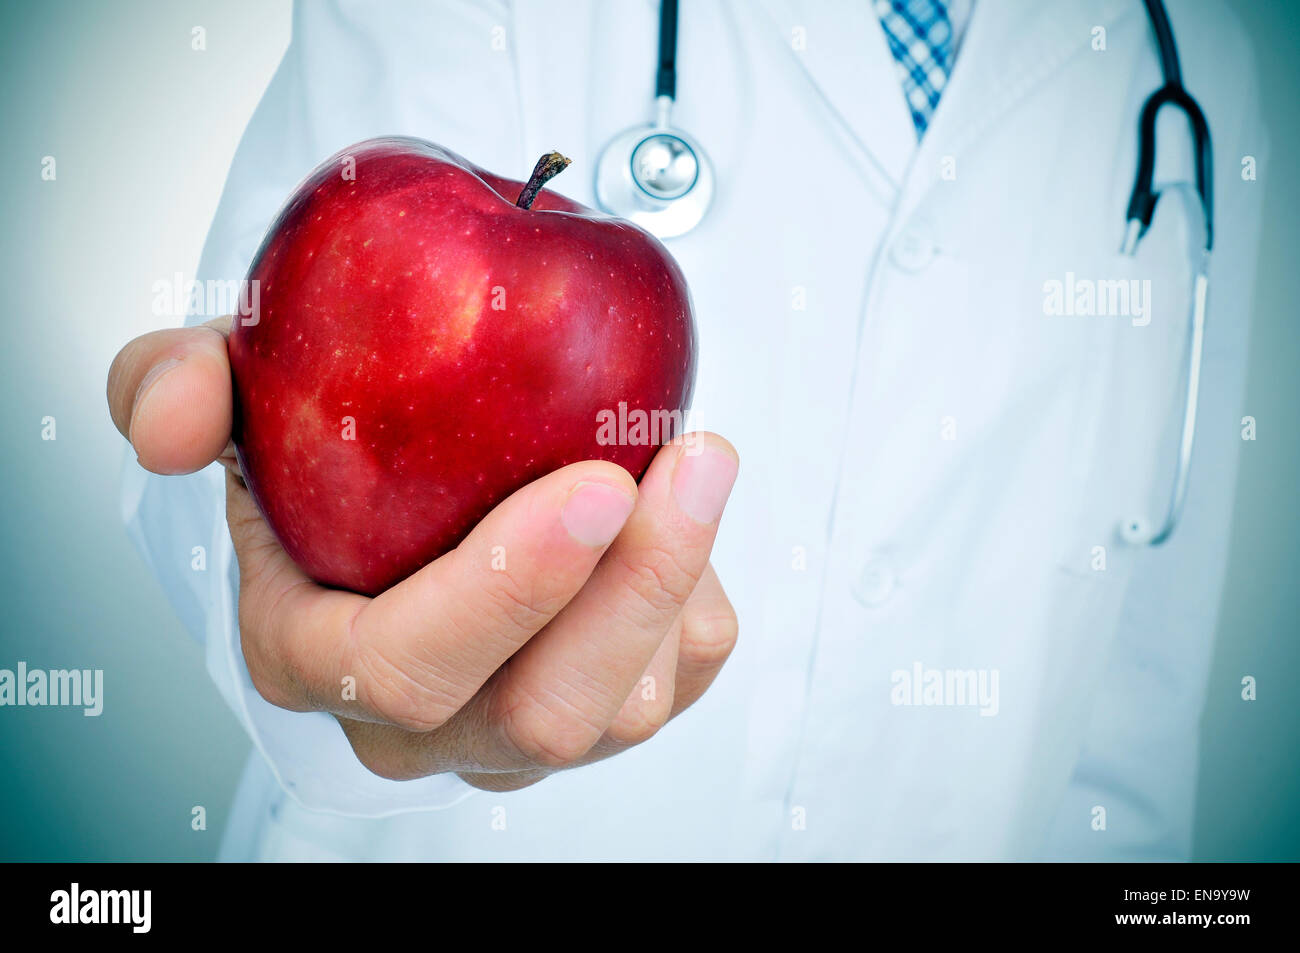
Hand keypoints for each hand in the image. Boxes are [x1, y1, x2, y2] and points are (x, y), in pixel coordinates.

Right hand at [108, 317, 738, 790]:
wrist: (407, 470)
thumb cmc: (320, 444)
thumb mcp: (230, 389)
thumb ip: (174, 386)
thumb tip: (172, 427)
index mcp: (317, 656)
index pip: (402, 669)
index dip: (501, 593)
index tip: (588, 487)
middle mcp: (424, 718)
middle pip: (538, 718)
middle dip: (627, 593)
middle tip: (680, 467)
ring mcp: (517, 724)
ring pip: (627, 710)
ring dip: (677, 582)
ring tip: (692, 465)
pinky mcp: (606, 703)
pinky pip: (683, 674)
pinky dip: (700, 591)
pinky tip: (683, 512)